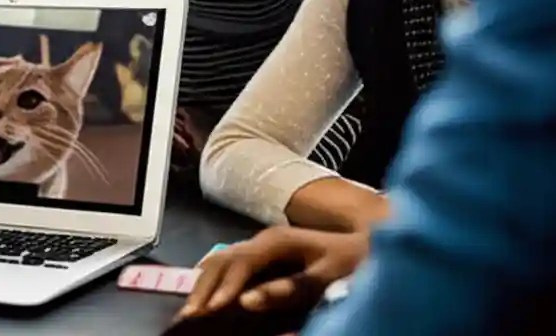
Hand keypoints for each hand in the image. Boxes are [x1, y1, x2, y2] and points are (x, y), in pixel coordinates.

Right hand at [179, 227, 367, 319]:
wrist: (366, 247)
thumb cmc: (351, 262)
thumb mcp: (326, 278)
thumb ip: (289, 289)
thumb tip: (247, 302)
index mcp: (276, 241)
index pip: (239, 264)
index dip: (223, 288)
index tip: (210, 312)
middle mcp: (263, 240)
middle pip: (221, 260)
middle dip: (203, 288)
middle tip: (189, 316)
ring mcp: (261, 246)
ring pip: (221, 260)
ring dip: (204, 284)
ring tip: (191, 310)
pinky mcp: (263, 255)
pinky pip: (229, 265)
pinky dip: (213, 280)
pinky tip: (207, 295)